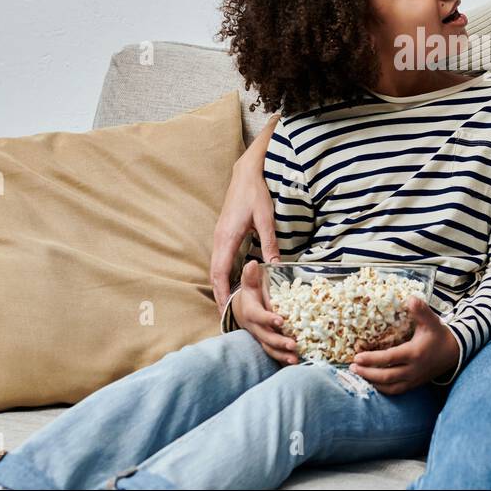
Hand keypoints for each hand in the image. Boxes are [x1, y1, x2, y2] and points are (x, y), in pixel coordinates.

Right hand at [210, 114, 279, 309]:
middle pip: (214, 274)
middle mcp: (219, 240)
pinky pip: (220, 260)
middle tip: (226, 317)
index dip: (222, 293)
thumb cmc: (255, 193)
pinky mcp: (224, 234)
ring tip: (229, 306)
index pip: (220, 272)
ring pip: (216, 268)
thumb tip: (275, 267)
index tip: (226, 311)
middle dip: (219, 296)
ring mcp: (219, 237)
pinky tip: (232, 283)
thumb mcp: (266, 218)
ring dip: (220, 286)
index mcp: (227, 238)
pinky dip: (223, 275)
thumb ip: (269, 243)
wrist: (245, 173)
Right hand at [233, 260, 298, 365]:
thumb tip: (252, 264)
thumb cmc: (251, 294)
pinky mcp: (266, 343)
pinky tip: (295, 363)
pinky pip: (273, 353)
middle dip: (279, 342)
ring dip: (282, 355)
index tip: (281, 321)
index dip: (268, 319)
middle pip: (265, 336)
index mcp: (251, 311)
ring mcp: (260, 336)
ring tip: (295, 359)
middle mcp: (254, 327)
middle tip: (293, 345)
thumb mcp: (250, 283)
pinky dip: (282, 359)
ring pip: (269, 348)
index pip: (258, 316)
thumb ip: (250, 276)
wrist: (241, 309)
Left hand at [348, 297, 459, 394]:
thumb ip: (421, 310)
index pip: (389, 358)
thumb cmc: (439, 335)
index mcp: (415, 353)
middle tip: (353, 367)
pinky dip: (382, 389)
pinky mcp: (414, 384)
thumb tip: (410, 298)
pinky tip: (372, 383)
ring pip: (390, 386)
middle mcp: (413, 369)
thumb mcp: (431, 321)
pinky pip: (396, 391)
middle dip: (367, 373)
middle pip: (386, 376)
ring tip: (358, 375)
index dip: (372, 359)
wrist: (454, 352)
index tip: (357, 357)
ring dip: (372, 382)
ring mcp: (414, 379)